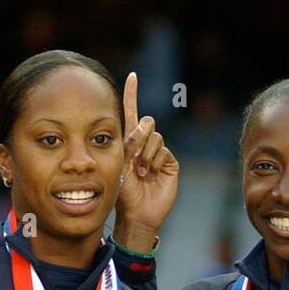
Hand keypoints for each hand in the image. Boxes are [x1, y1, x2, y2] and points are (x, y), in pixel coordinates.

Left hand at [113, 72, 178, 251]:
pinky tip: (151, 175)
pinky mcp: (170, 163)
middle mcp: (145, 145)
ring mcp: (159, 154)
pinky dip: (155, 162)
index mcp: (130, 142)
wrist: (137, 213)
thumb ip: (128, 144)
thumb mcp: (119, 165)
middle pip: (148, 122)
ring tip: (141, 172)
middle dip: (139, 136)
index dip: (132, 95)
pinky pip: (163, 151)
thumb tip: (141, 128)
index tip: (132, 76)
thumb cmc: (123, 193)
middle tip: (134, 156)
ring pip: (155, 137)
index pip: (132, 113)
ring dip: (146, 154)